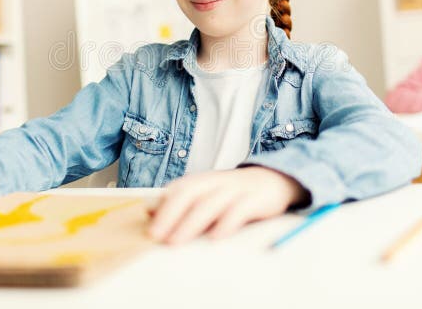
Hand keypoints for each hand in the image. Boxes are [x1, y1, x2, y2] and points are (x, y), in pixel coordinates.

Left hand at [147, 166, 308, 244]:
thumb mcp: (204, 193)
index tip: (151, 231)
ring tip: (178, 241)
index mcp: (203, 180)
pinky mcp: (256, 199)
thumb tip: (148, 210)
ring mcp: (237, 189)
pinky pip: (240, 209)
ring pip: (211, 202)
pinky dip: (227, 222)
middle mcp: (217, 181)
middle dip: (171, 214)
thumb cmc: (232, 193)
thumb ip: (178, 201)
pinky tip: (217, 237)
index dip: (163, 209)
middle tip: (159, 237)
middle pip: (190, 193)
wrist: (273, 180)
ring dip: (192, 222)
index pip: (178, 189)